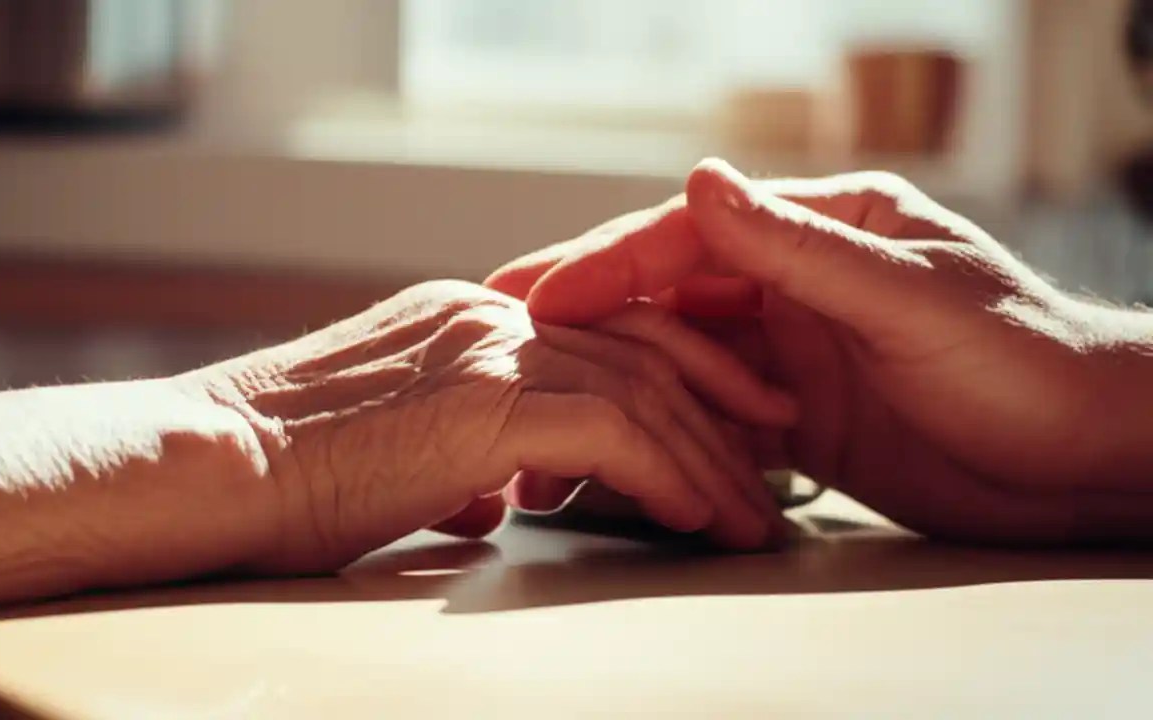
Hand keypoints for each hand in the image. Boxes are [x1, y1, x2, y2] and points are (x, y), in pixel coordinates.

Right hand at [0, 279, 787, 610]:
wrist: (213, 465)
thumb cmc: (286, 473)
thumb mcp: (391, 453)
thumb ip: (460, 461)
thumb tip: (494, 499)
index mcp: (474, 319)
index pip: (607, 327)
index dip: (683, 367)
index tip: (732, 418)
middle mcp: (491, 317)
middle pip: (645, 346)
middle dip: (723, 405)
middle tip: (775, 460)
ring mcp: (488, 351)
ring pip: (641, 389)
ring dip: (706, 458)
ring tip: (750, 517)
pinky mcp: (483, 403)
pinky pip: (611, 433)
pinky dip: (661, 474)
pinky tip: (690, 516)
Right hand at [489, 159, 1152, 544]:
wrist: (1082, 458)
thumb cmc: (1023, 360)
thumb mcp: (906, 296)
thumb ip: (799, 248)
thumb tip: (700, 179)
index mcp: (826, 228)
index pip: (694, 236)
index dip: (612, 263)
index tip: (541, 293)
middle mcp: (801, 283)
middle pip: (672, 289)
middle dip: (590, 308)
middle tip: (504, 323)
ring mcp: (797, 351)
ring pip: (683, 351)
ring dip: (615, 366)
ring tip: (540, 381)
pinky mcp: (801, 418)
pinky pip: (714, 412)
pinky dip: (665, 423)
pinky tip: (613, 434)